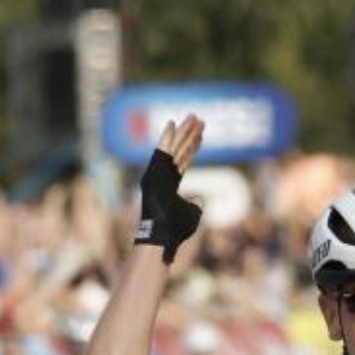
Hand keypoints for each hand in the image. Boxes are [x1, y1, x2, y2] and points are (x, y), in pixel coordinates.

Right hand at [133, 116, 205, 263]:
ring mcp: (157, 174)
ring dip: (182, 132)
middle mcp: (162, 176)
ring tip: (192, 117)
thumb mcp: (193, 214)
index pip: (183, 160)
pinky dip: (166, 138)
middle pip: (179, 150)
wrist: (163, 238)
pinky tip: (172, 124)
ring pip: (172, 148)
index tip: (200, 133)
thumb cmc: (177, 230)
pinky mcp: (153, 174)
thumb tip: (200, 198)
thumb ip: (196, 203)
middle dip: (189, 134)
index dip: (192, 146)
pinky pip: (161, 152)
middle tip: (198, 118)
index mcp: (170, 183)